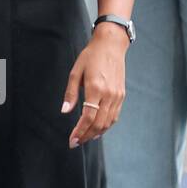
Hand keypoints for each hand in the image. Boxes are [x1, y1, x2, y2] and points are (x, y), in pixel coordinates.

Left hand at [61, 28, 126, 147]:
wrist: (111, 45)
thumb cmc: (91, 56)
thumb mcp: (75, 72)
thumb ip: (70, 93)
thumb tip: (65, 111)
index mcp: (96, 88)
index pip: (88, 117)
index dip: (79, 131)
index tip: (72, 139)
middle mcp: (109, 94)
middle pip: (98, 123)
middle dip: (86, 136)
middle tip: (76, 142)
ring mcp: (117, 96)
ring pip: (108, 122)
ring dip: (96, 133)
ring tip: (84, 138)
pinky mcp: (121, 95)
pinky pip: (114, 116)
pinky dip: (106, 126)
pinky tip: (97, 129)